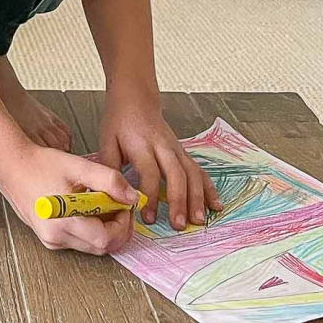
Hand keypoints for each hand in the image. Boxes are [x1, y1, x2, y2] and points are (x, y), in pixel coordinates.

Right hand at [0, 140, 140, 255]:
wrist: (11, 165)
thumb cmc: (40, 164)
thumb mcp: (78, 166)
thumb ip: (109, 180)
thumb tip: (132, 197)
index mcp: (64, 222)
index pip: (106, 239)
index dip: (123, 225)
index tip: (125, 206)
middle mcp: (57, 237)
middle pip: (101, 247)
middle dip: (118, 228)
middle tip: (120, 206)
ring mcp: (51, 240)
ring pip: (91, 246)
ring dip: (105, 229)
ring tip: (103, 203)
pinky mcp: (49, 238)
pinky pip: (79, 241)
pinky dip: (91, 229)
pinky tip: (89, 209)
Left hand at [97, 92, 220, 230]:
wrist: (135, 97)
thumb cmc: (119, 120)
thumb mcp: (107, 141)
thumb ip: (109, 168)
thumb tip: (110, 196)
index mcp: (141, 144)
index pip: (149, 173)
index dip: (151, 196)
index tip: (149, 217)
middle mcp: (163, 146)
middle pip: (176, 174)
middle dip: (179, 201)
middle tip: (179, 225)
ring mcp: (176, 149)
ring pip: (192, 173)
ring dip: (197, 198)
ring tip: (198, 220)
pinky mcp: (183, 152)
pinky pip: (199, 171)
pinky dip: (209, 188)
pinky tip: (215, 205)